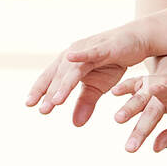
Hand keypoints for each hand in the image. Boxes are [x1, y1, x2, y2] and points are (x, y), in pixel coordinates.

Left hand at [25, 23, 147, 122]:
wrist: (136, 41)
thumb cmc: (114, 61)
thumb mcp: (100, 85)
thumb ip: (86, 102)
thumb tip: (76, 124)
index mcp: (69, 63)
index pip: (51, 78)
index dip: (40, 90)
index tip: (29, 105)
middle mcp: (74, 54)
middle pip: (59, 76)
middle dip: (50, 93)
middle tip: (43, 111)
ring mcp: (88, 48)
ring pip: (73, 69)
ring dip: (64, 84)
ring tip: (56, 101)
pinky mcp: (105, 46)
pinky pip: (91, 52)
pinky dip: (81, 55)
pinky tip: (69, 57)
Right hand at [112, 61, 166, 152]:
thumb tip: (156, 148)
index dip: (165, 93)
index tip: (155, 89)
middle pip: (152, 110)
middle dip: (141, 129)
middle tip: (129, 147)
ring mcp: (153, 83)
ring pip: (139, 97)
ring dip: (128, 109)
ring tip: (118, 119)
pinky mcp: (143, 81)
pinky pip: (132, 83)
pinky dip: (124, 87)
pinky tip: (114, 92)